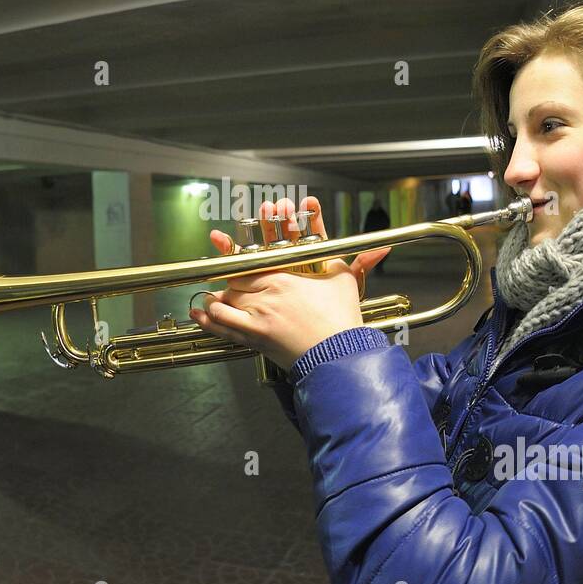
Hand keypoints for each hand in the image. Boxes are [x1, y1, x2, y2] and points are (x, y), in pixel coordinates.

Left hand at [189, 195, 391, 369]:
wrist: (339, 355)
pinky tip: (201, 311)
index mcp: (287, 272)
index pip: (260, 250)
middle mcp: (269, 289)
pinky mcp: (254, 334)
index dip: (245, 237)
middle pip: (239, 272)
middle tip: (219, 255)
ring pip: (227, 295)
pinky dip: (209, 316)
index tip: (231, 228)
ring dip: (218, 292)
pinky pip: (224, 322)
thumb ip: (358, 261)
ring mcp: (259, 312)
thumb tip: (382, 249)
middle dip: (229, 265)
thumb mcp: (347, 284)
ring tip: (210, 291)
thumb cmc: (343, 319)